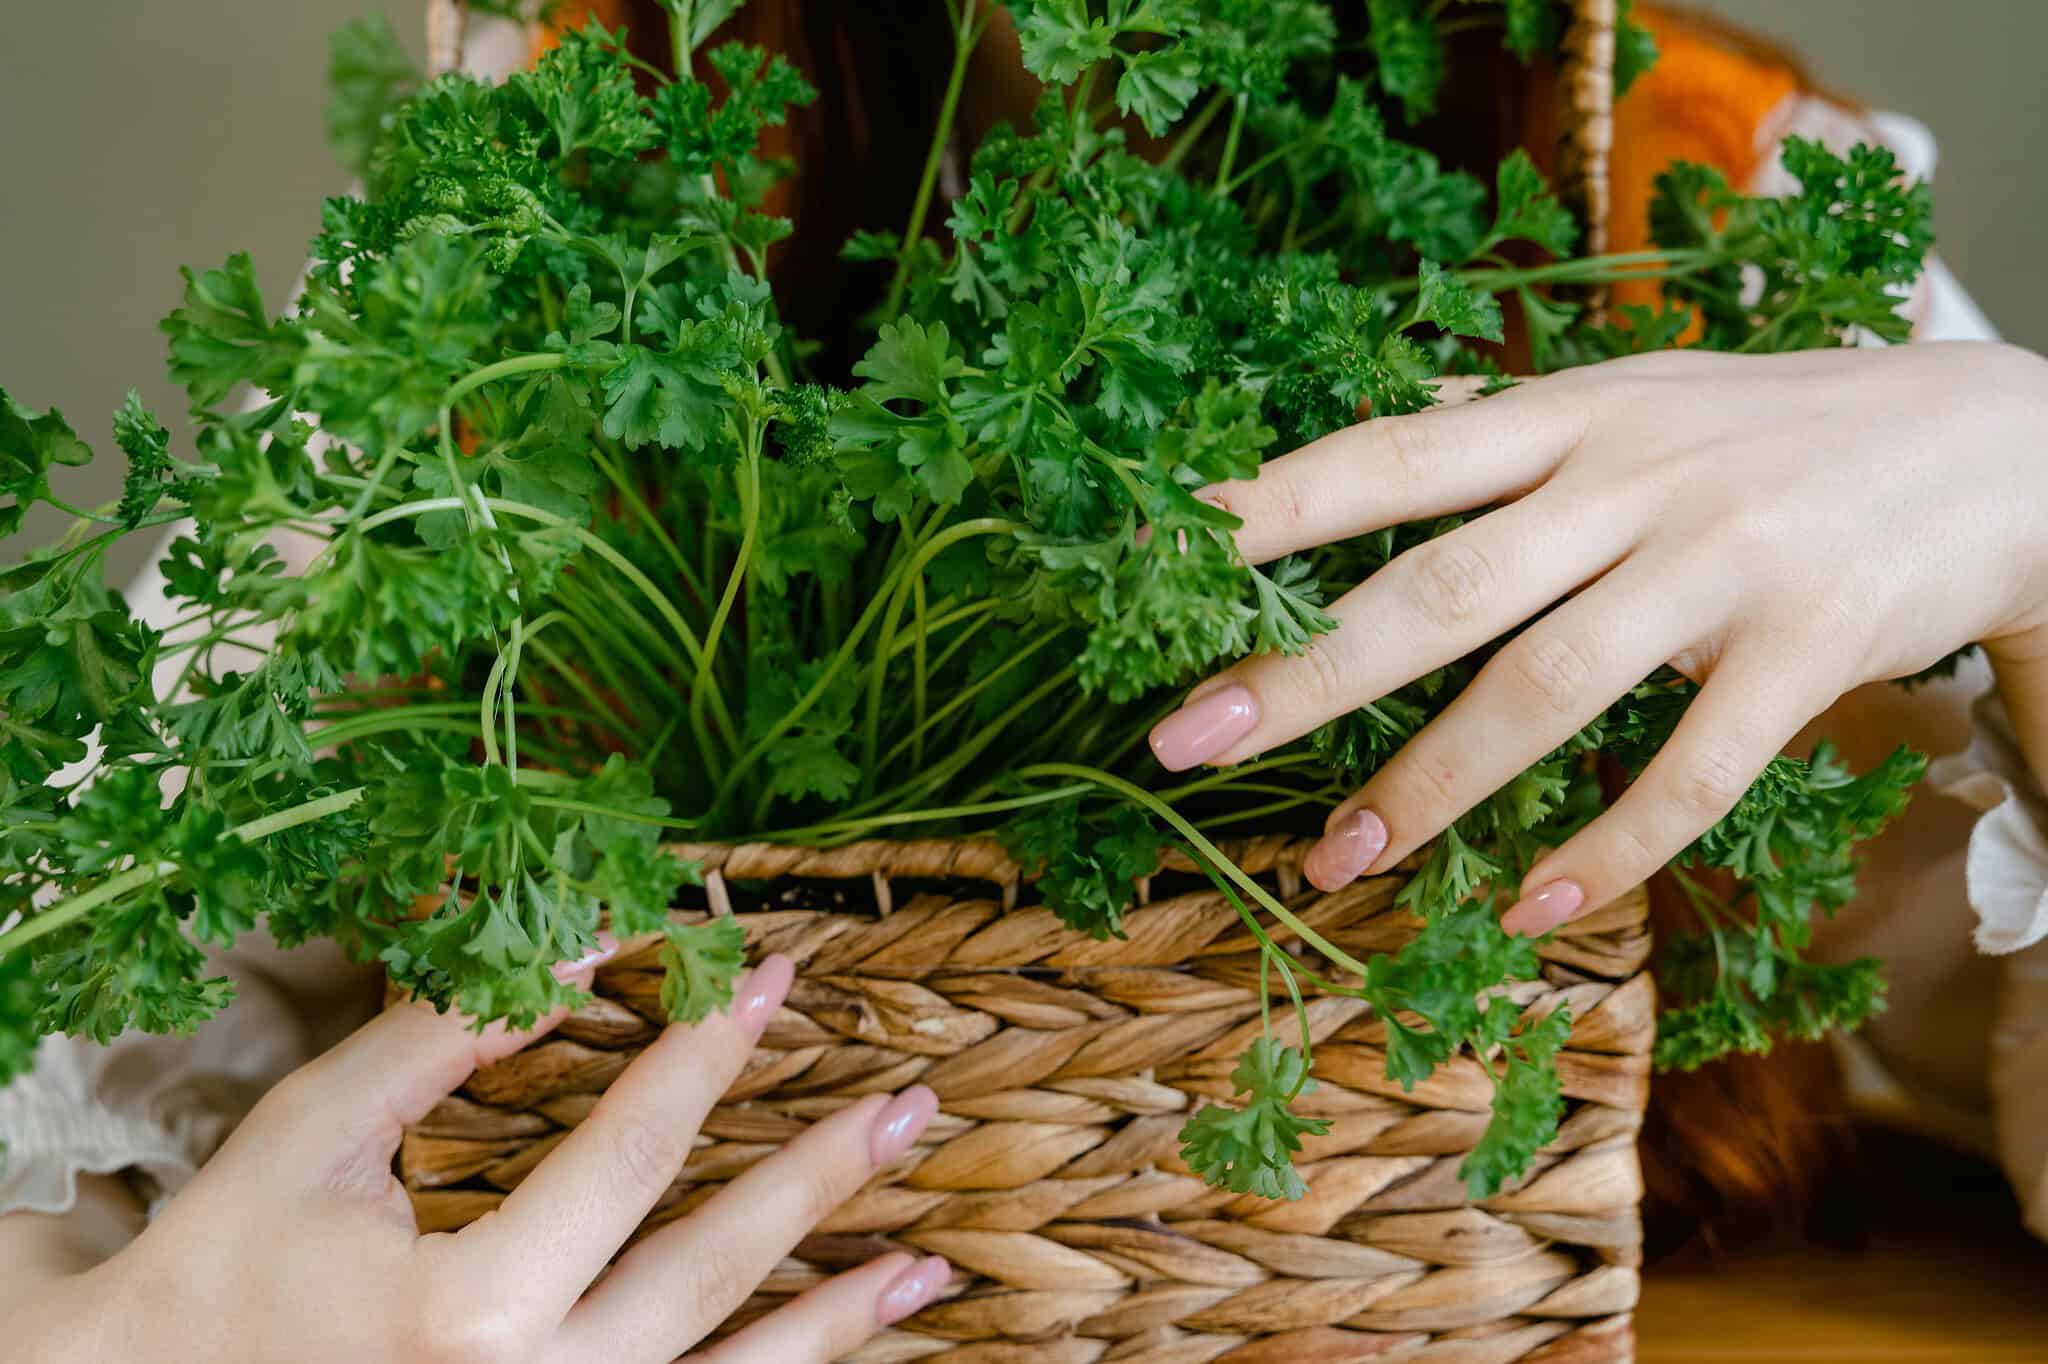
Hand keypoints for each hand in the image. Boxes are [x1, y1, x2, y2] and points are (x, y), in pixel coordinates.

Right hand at [0, 945, 947, 1362]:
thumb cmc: (221, 1276)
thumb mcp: (309, 1139)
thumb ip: (436, 1043)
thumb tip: (570, 941)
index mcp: (470, 1309)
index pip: (630, 1152)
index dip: (706, 1053)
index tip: (772, 977)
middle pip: (714, 1267)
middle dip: (818, 1180)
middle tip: (912, 1106)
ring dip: (842, 1316)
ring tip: (935, 1258)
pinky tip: (858, 1347)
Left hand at [1147, 342, 2047, 932]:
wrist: (1995, 444)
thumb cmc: (1773, 426)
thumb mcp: (1633, 393)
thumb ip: (1506, 421)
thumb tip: (1374, 417)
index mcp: (1568, 415)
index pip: (1384, 457)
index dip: (1261, 506)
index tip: (1146, 558)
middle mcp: (1629, 481)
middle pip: (1436, 586)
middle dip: (1298, 670)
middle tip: (1175, 740)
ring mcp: (1719, 566)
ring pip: (1547, 688)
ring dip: (1428, 785)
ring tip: (1330, 859)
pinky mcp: (1806, 649)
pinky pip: (1691, 772)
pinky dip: (1608, 848)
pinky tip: (1530, 911)